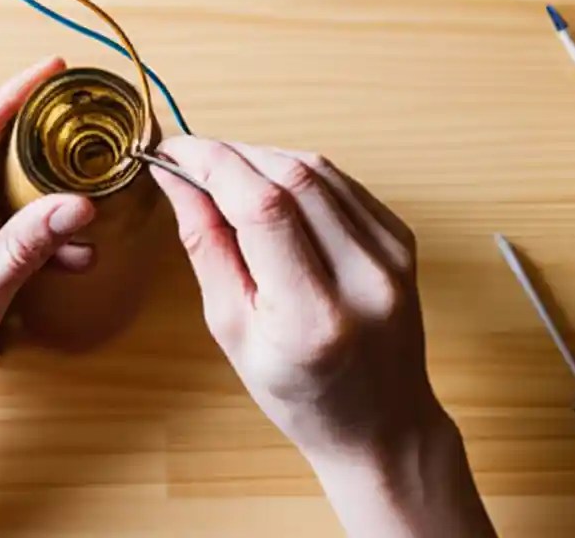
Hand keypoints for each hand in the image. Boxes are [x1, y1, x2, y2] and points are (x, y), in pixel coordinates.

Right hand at [152, 137, 492, 536]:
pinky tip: (268, 187)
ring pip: (318, 169)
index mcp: (314, 316)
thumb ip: (206, 248)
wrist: (380, 423)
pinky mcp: (403, 240)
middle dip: (231, 155)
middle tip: (188, 159)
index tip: (172, 152)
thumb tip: (178, 180)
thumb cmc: (299, 392)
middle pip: (293, 177)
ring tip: (222, 172)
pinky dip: (297, 172)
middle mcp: (363, 279)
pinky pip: (342, 183)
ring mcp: (392, 256)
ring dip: (261, 157)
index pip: (263, 208)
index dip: (212, 165)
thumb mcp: (232, 331)